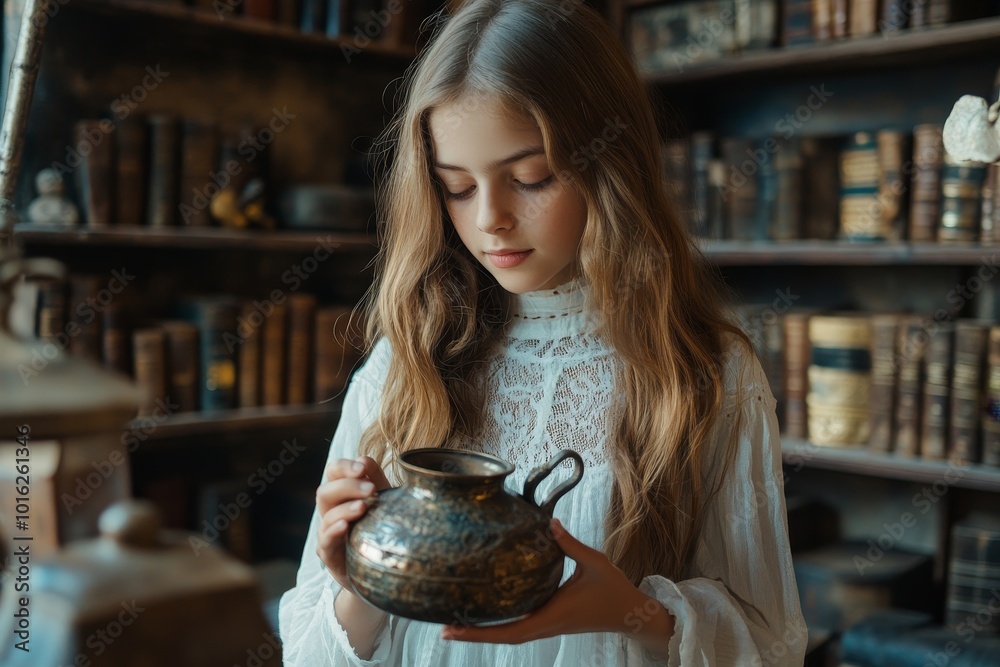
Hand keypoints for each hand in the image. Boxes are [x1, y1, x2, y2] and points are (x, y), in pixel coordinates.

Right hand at [315, 455, 391, 592]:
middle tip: (371, 490)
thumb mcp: (385, 502)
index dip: (344, 467)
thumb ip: (375, 479)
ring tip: (363, 506)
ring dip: (344, 508)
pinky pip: (324, 542)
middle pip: (326, 491)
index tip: (362, 468)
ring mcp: (328, 534)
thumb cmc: (382, 530)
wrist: (384, 570)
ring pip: (326, 515)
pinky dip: (333, 532)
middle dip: (347, 487)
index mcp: (343, 495)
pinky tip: (345, 527)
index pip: (333, 472)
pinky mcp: (330, 556)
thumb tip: (364, 458)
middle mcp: (331, 512)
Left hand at [439, 518, 670, 646]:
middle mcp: (546, 624)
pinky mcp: (550, 620)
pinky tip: (488, 613)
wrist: (631, 612)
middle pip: (503, 636)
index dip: (479, 633)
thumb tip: (550, 521)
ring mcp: (547, 624)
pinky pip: (520, 626)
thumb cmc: (613, 589)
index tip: (452, 629)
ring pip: (510, 633)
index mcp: (552, 614)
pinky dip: (500, 624)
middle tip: (442, 627)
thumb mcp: (594, 562)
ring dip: (484, 631)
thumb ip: (570, 543)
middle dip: (473, 634)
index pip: (510, 631)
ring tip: (456, 621)